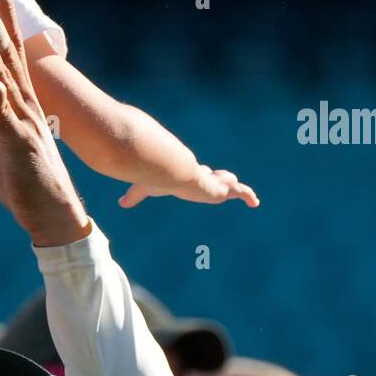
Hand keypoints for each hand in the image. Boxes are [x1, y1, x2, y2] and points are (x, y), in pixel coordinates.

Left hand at [0, 0, 90, 246]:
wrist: (52, 212)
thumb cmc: (27, 179)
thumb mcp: (3, 146)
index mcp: (20, 101)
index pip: (8, 53)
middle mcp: (25, 104)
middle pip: (7, 54)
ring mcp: (23, 121)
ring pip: (3, 77)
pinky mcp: (19, 143)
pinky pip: (3, 117)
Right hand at [119, 166, 258, 209]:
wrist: (171, 172)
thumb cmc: (158, 178)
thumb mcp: (144, 189)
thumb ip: (134, 196)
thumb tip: (120, 203)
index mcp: (187, 175)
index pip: (198, 173)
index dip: (203, 175)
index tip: (207, 175)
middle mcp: (202, 175)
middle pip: (214, 175)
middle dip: (219, 178)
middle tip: (228, 181)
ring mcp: (213, 182)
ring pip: (227, 182)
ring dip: (233, 186)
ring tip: (246, 194)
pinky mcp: (221, 190)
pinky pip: (240, 192)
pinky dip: (247, 196)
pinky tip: (255, 203)